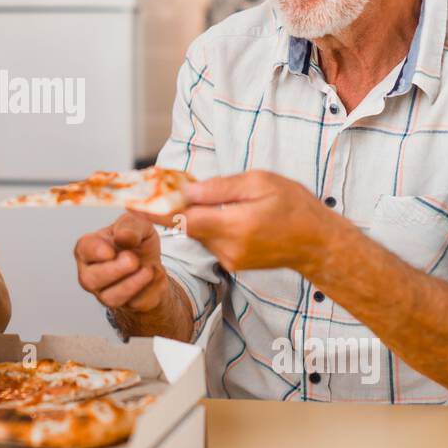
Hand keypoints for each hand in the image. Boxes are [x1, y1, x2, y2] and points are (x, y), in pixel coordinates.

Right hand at [73, 212, 167, 312]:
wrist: (153, 266)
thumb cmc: (137, 243)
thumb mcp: (137, 224)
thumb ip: (130, 225)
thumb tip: (123, 237)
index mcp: (88, 248)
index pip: (84, 250)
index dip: (96, 252)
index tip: (111, 251)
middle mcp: (91, 273)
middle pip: (91, 279)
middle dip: (114, 270)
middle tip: (133, 260)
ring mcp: (105, 293)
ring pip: (111, 297)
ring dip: (132, 284)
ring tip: (148, 269)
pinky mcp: (125, 306)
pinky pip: (135, 303)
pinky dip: (149, 289)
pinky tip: (155, 275)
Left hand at [138, 169, 328, 272]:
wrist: (318, 243)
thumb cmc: (294, 206)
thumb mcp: (260, 183)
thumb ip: (220, 188)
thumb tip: (187, 190)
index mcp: (234, 225)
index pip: (183, 218)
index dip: (155, 210)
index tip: (130, 203)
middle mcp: (228, 248)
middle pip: (188, 224)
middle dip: (175, 205)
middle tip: (161, 186)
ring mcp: (230, 259)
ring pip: (199, 232)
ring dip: (196, 214)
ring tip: (210, 196)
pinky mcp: (233, 264)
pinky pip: (211, 240)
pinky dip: (209, 225)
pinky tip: (225, 212)